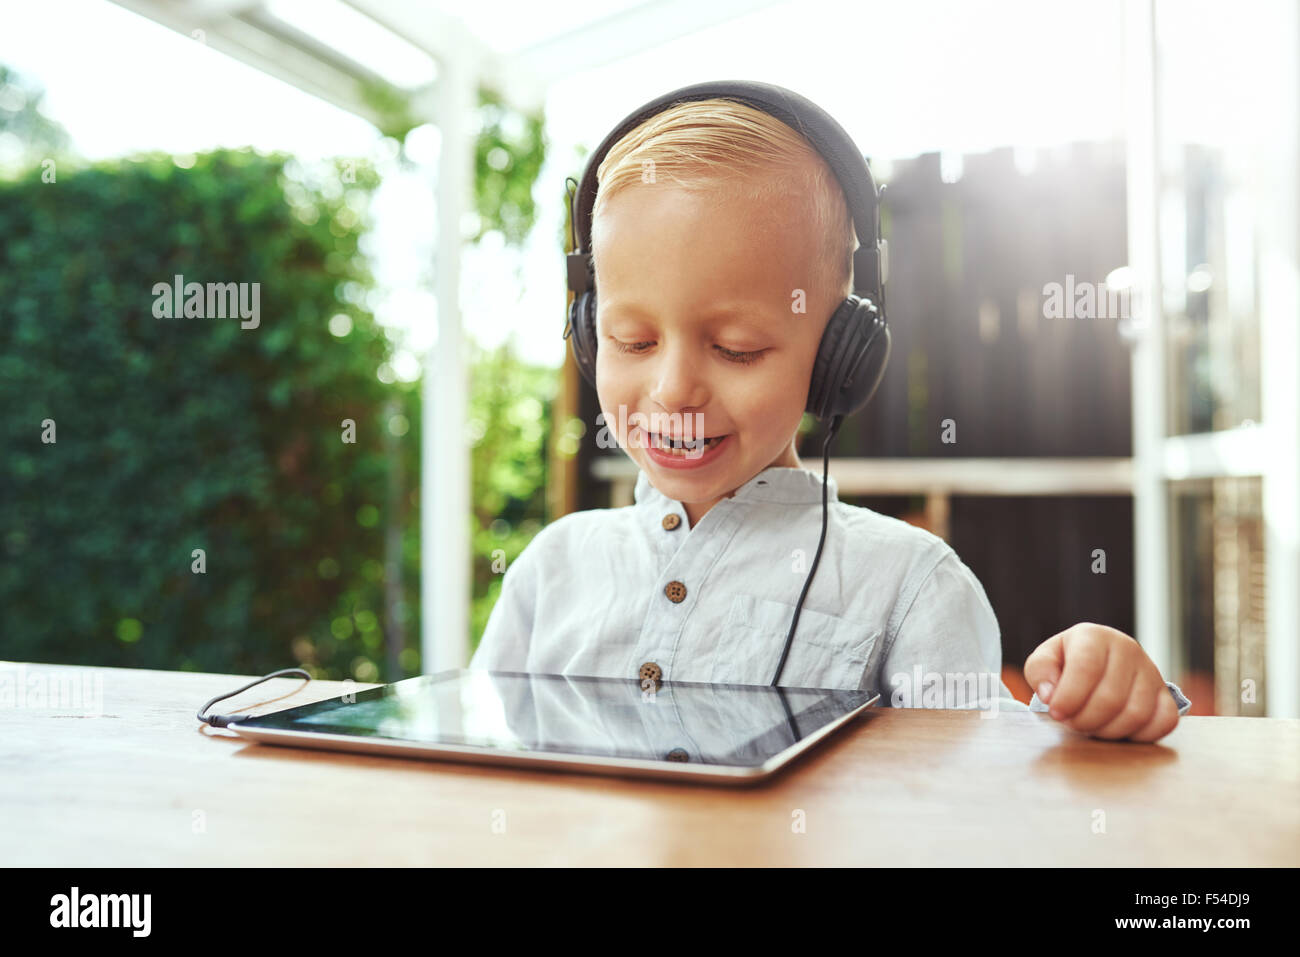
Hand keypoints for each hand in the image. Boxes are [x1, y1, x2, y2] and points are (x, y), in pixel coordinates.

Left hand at [1023, 622, 1179, 741]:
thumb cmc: (1067, 662)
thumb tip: (1050, 694)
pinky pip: (1165, 722)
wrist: (1100, 660)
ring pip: (1137, 714)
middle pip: (1111, 697)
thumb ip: (1040, 672)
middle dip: (1085, 719)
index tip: (1056, 712)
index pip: (1086, 668)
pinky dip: (1141, 735)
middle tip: (1071, 722)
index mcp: (1094, 636)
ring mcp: (1151, 671)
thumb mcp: (1045, 659)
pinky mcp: (1165, 694)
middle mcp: (1128, 649)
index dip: (1069, 697)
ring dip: (1109, 731)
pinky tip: (1118, 730)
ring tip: (1090, 726)